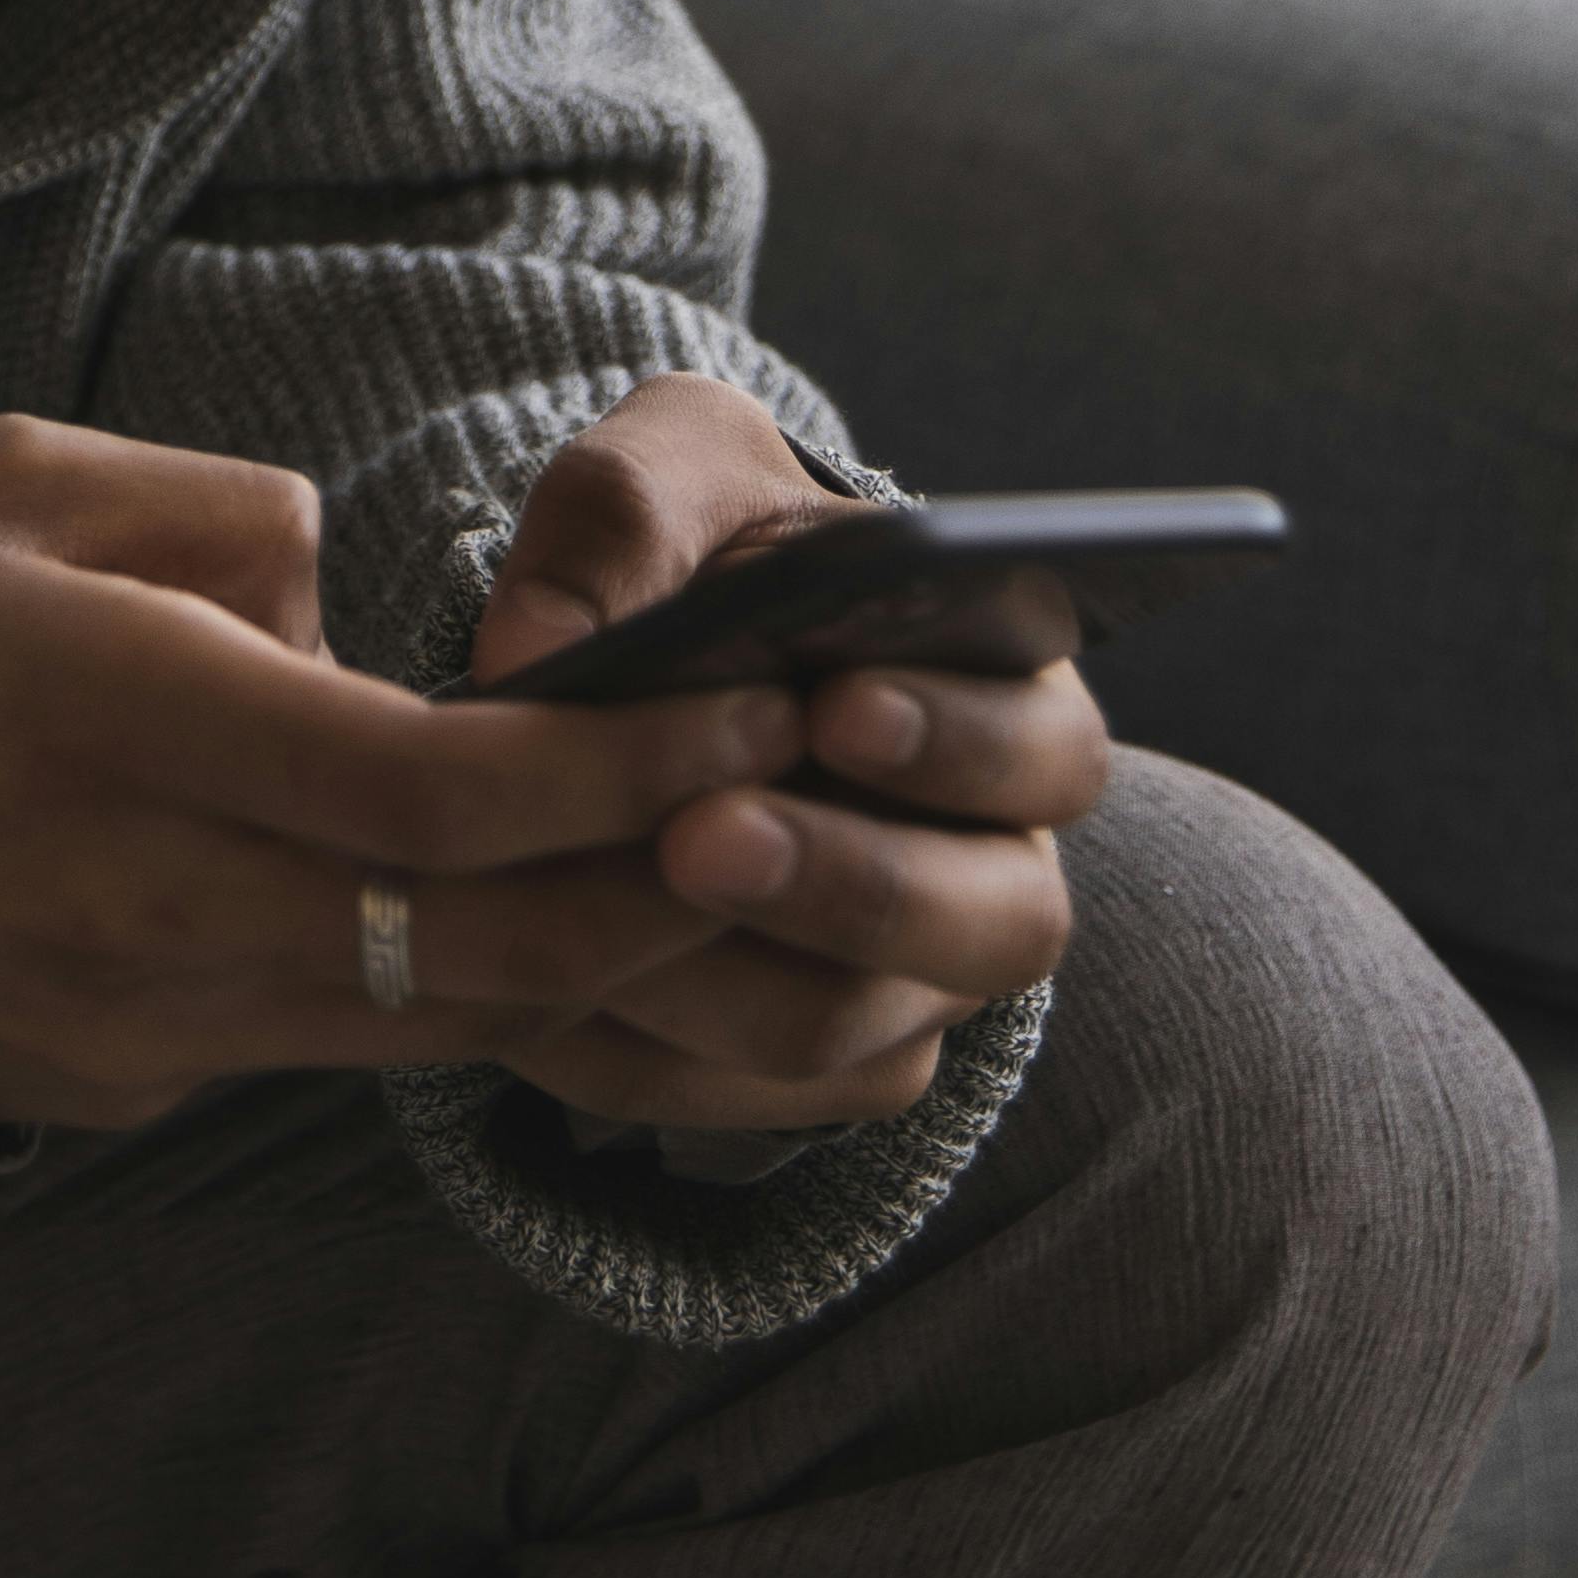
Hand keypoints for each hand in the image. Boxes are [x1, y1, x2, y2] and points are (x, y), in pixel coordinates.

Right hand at [0, 412, 1005, 1139]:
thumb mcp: (12, 480)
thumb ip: (209, 512)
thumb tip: (352, 586)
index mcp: (117, 716)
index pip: (424, 789)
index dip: (611, 766)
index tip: (742, 704)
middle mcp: (144, 894)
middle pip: (477, 941)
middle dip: (669, 883)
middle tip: (806, 800)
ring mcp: (141, 1018)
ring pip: (443, 1021)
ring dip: (614, 965)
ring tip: (751, 877)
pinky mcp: (138, 1085)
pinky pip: (355, 1053)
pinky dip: (493, 1008)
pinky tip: (593, 944)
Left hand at [464, 378, 1109, 1128]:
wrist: (639, 665)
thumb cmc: (692, 549)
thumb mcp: (662, 479)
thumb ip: (620, 520)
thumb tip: (533, 653)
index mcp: (1012, 696)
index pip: (1046, 749)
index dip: (955, 742)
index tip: (834, 708)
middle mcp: (995, 858)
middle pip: (995, 924)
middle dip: (847, 885)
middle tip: (697, 837)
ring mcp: (915, 981)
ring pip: (852, 1030)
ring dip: (718, 977)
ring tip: (584, 904)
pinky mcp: (815, 1065)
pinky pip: (744, 1099)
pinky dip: (637, 1046)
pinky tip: (531, 981)